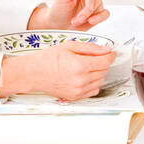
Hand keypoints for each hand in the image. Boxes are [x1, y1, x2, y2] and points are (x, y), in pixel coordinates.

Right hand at [0, 42, 116, 101]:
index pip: (105, 62)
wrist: (33, 73)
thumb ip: (91, 48)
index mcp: (80, 66)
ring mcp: (78, 90)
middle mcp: (81, 80)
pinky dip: (94, 83)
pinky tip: (86, 76)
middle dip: (103, 62)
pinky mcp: (75, 97)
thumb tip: (106, 50)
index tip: (110, 53)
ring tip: (88, 66)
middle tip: (97, 56)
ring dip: (99, 73)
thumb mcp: (70, 46)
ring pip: (100, 81)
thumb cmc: (48, 59)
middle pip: (104, 71)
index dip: (110, 56)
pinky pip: (93, 91)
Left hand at [30, 0, 109, 30]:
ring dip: (89, 16)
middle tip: (78, 17)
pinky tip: (91, 20)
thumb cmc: (58, 10)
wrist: (58, 25)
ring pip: (100, 6)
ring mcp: (94, 4)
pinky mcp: (97, 13)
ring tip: (77, 20)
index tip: (86, 7)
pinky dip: (100, 18)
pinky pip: (105, 13)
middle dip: (87, 10)